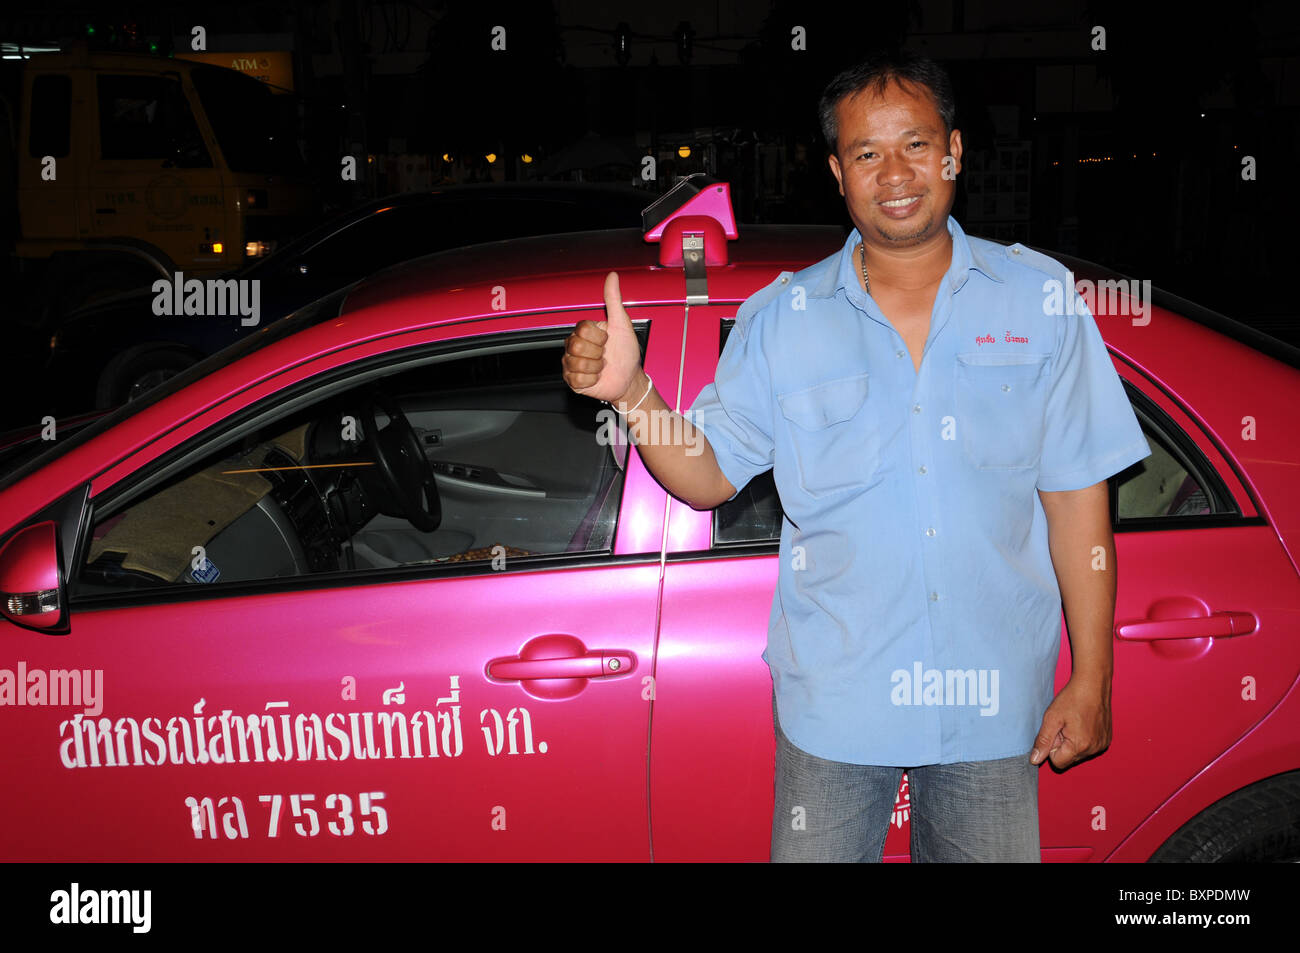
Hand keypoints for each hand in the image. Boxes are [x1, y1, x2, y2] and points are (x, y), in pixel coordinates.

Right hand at [562, 271, 643, 403]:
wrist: (629, 378)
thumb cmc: (626, 352)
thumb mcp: (622, 323)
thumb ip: (614, 299)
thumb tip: (612, 277)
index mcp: (584, 331)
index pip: (582, 329)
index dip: (599, 337)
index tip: (607, 340)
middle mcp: (575, 345)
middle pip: (576, 346)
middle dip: (597, 352)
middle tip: (604, 354)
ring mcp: (572, 363)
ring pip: (576, 363)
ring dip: (595, 367)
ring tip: (601, 366)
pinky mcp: (572, 380)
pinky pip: (577, 379)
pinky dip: (592, 380)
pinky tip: (596, 377)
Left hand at [1029, 677, 1111, 768]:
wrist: (1093, 684)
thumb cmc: (1072, 699)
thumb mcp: (1051, 718)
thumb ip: (1043, 741)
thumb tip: (1035, 760)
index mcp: (1079, 746)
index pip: (1057, 762)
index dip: (1052, 747)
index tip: (1056, 731)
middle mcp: (1094, 749)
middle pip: (1069, 758)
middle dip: (1062, 745)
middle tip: (1064, 725)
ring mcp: (1102, 744)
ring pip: (1079, 753)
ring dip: (1073, 742)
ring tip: (1074, 722)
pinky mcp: (1106, 739)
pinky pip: (1089, 747)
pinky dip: (1084, 738)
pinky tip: (1084, 723)